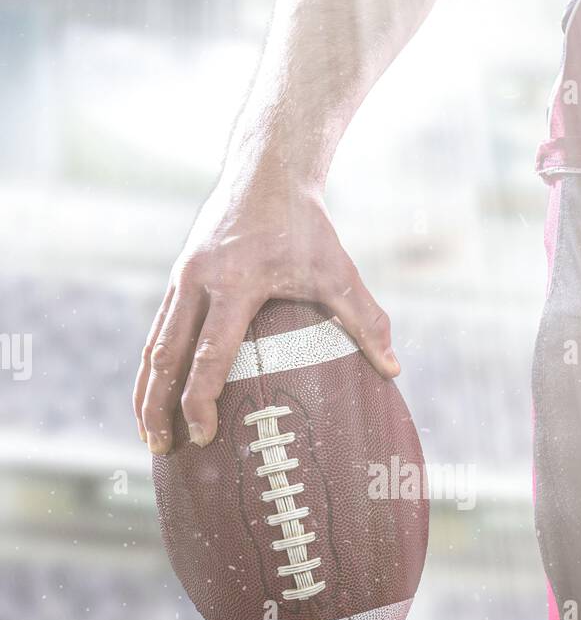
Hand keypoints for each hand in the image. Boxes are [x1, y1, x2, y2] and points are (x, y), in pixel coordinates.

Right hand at [133, 169, 398, 451]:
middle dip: (158, 406)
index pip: (209, 353)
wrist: (266, 171)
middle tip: (160, 449)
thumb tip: (394, 369)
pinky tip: (154, 396)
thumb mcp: (338, 270)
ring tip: (149, 435)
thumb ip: (366, 320)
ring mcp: (181, 278)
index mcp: (234, 284)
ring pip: (153, 344)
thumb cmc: (306, 225)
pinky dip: (152, 367)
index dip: (201, 398)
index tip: (203, 434)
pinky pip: (157, 330)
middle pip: (165, 356)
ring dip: (146, 392)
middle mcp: (198, 281)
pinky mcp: (178, 278)